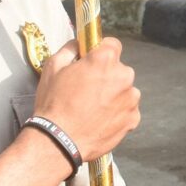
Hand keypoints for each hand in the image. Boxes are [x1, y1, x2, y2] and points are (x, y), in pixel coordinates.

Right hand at [33, 37, 140, 161]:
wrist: (58, 142)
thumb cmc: (54, 105)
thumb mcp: (52, 68)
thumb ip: (70, 49)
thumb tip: (79, 43)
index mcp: (104, 60)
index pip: (112, 44)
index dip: (101, 51)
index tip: (93, 60)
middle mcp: (123, 75)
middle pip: (119, 69)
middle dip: (106, 76)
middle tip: (87, 90)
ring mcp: (131, 98)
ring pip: (124, 90)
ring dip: (113, 95)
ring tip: (92, 109)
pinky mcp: (133, 118)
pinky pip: (127, 110)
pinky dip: (117, 113)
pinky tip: (99, 120)